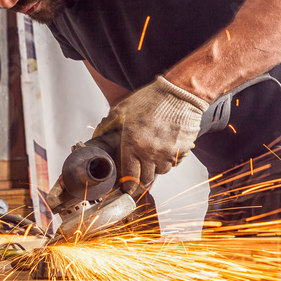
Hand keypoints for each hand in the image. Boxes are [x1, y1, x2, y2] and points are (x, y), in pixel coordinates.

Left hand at [95, 76, 208, 193]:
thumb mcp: (123, 109)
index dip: (127, 186)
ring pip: (161, 171)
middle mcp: (150, 152)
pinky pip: (174, 162)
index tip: (126, 187)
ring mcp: (167, 153)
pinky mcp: (182, 150)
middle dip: (141, 180)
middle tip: (138, 175)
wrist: (179, 93)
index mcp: (132, 144)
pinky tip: (166, 148)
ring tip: (152, 156)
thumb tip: (98, 134)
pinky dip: (170, 159)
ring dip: (156, 168)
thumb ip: (108, 124)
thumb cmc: (152, 99)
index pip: (129, 177)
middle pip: (145, 179)